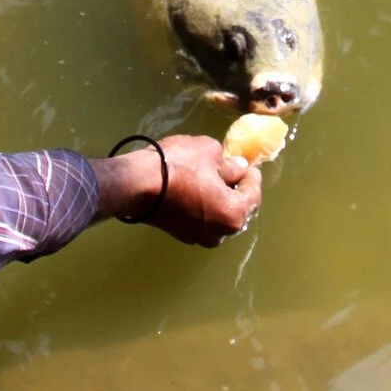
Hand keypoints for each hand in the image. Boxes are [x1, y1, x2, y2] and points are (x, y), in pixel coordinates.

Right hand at [91, 135, 261, 246]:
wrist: (136, 185)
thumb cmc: (178, 166)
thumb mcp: (210, 153)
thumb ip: (230, 164)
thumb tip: (238, 168)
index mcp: (234, 214)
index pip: (254, 193)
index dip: (252, 175)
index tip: (246, 163)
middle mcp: (220, 233)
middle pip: (238, 209)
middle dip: (236, 190)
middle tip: (231, 170)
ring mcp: (199, 237)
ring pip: (218, 217)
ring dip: (219, 200)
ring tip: (211, 179)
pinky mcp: (180, 235)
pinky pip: (201, 219)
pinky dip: (202, 206)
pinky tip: (194, 190)